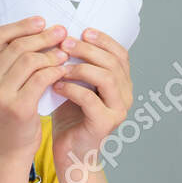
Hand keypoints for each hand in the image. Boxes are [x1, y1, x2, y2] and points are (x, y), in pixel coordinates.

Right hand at [0, 16, 70, 161]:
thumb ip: (8, 62)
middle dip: (44, 36)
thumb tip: (36, 31)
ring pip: (31, 59)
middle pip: (18, 45)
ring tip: (65, 53)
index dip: (21, 25)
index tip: (42, 21)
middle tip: (63, 32)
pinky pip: (42, 78)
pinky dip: (56, 70)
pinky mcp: (17, 106)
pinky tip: (64, 70)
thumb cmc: (7, 116)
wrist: (5, 151)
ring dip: (52, 53)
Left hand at [49, 28, 132, 162]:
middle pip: (113, 62)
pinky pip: (90, 99)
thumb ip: (77, 64)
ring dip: (80, 67)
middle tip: (65, 44)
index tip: (82, 31)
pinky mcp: (104, 123)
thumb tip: (64, 35)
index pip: (120, 54)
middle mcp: (125, 95)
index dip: (103, 40)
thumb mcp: (75, 84)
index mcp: (122, 83)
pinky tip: (56, 85)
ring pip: (105, 77)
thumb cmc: (70, 117)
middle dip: (87, 50)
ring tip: (59, 65)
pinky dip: (71, 88)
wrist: (70, 152)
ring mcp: (118, 110)